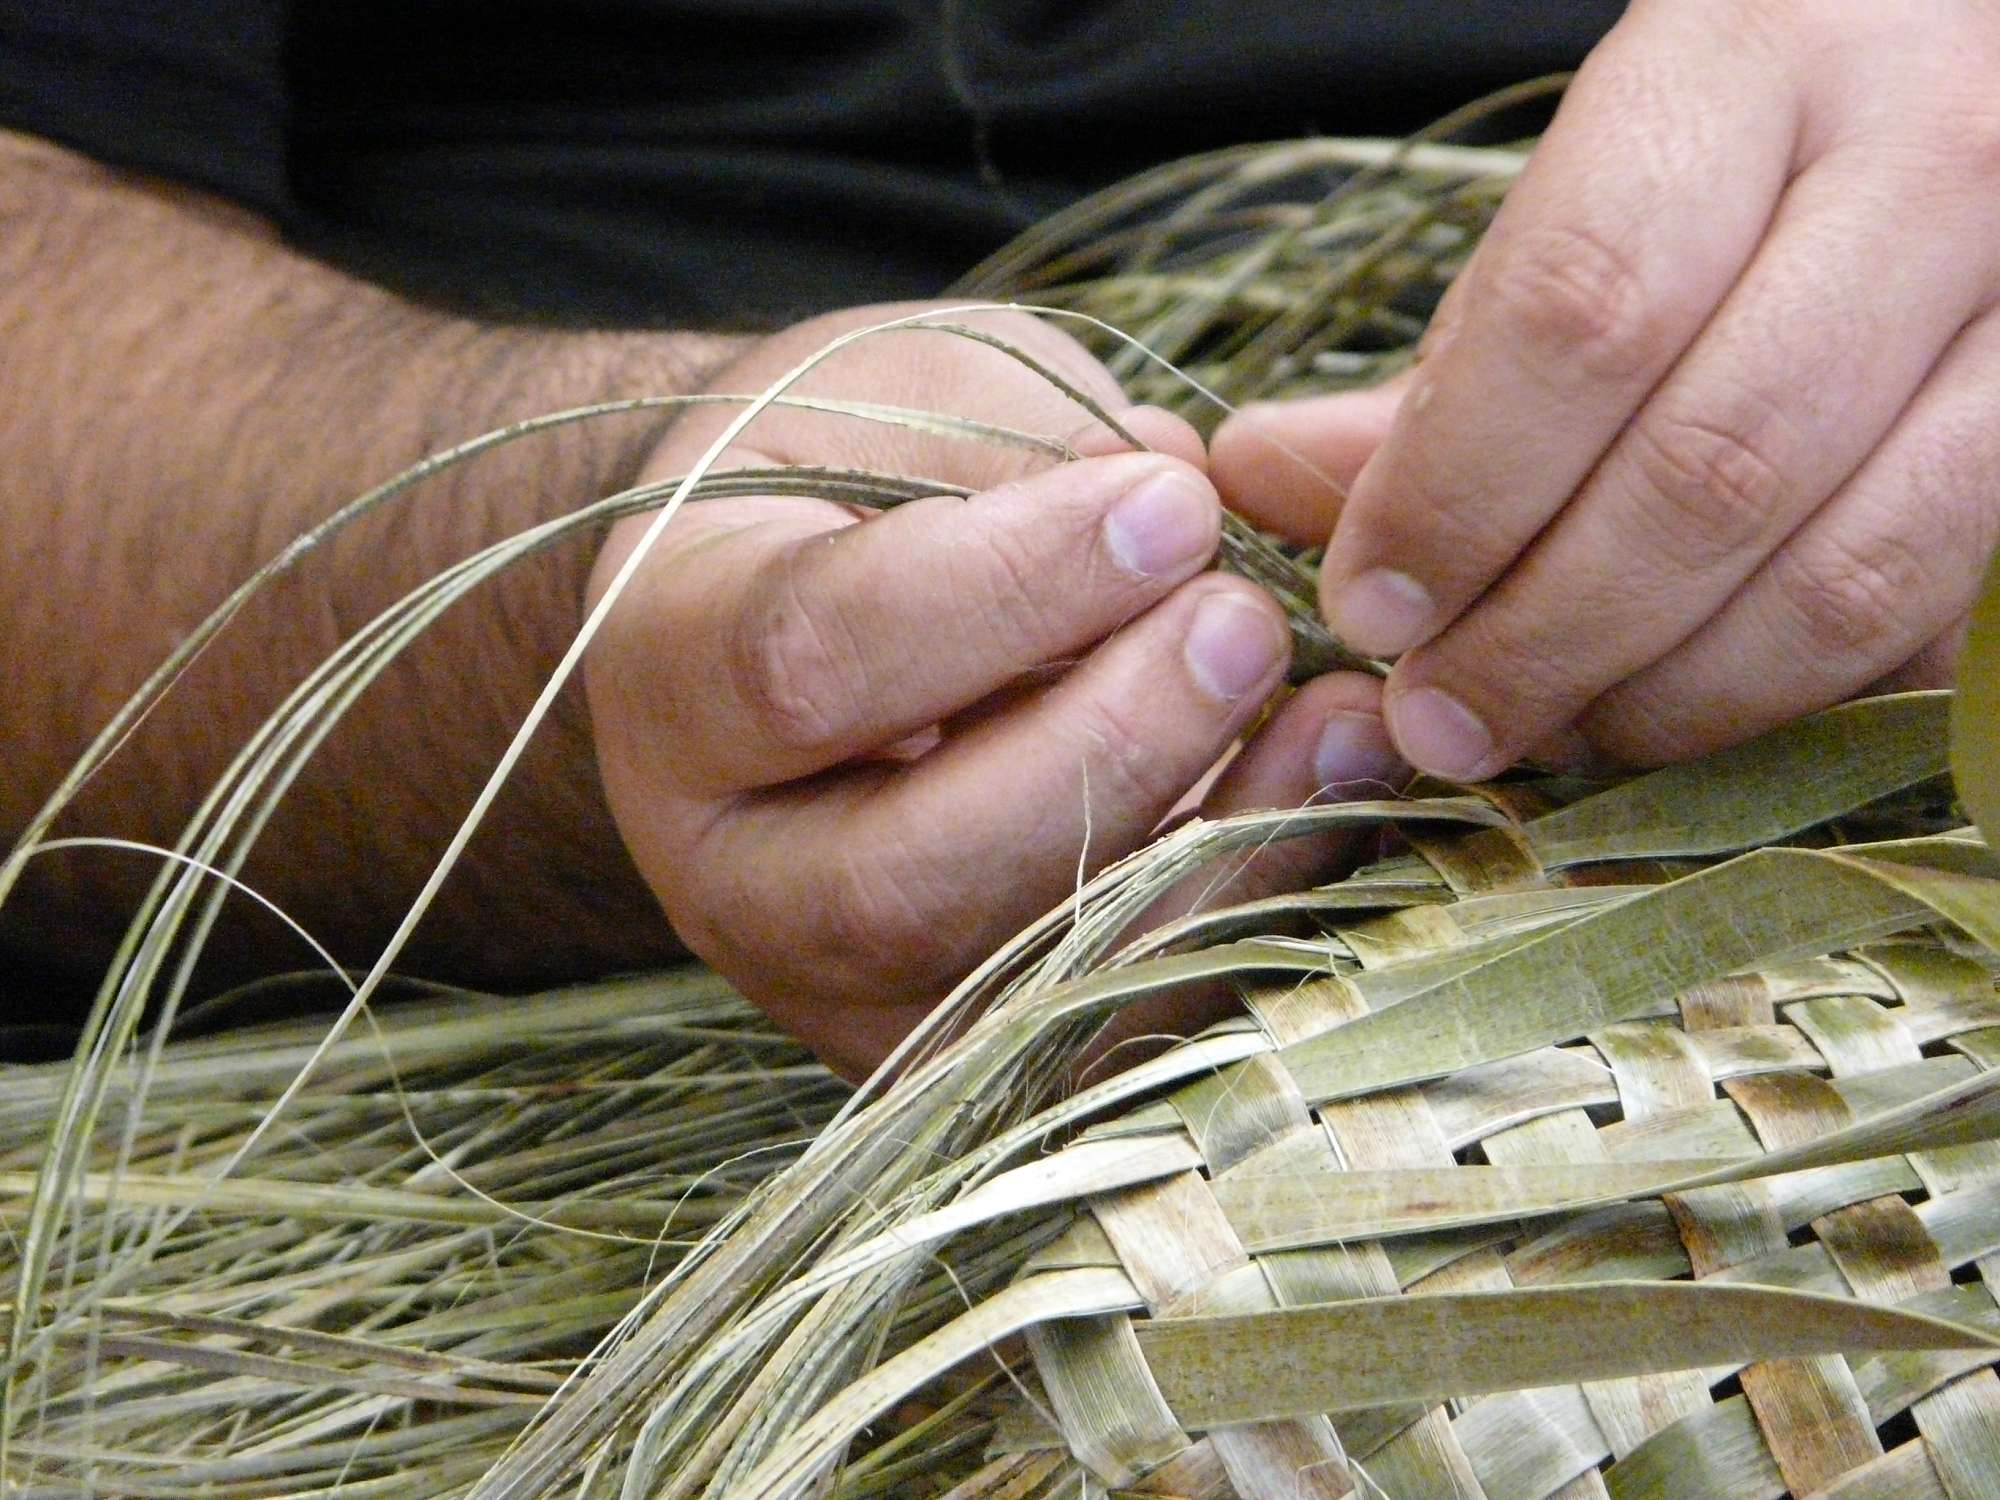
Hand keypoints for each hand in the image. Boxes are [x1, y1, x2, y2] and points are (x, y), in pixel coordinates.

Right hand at [584, 305, 1403, 1076]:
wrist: (791, 622)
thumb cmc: (842, 481)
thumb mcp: (895, 397)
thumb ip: (1012, 442)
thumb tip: (1174, 514)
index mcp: (670, 677)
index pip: (810, 662)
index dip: (1002, 592)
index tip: (1170, 504)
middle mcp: (728, 874)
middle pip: (901, 880)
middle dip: (1104, 754)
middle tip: (1244, 624)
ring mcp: (836, 992)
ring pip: (1019, 991)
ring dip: (1206, 855)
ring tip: (1338, 717)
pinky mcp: (960, 1046)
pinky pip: (1109, 1030)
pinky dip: (1238, 919)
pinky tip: (1330, 798)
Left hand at [1212, 0, 1999, 778]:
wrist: (1972, 82)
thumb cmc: (1730, 162)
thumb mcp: (1578, 210)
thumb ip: (1438, 367)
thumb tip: (1255, 479)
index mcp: (1751, 63)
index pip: (1583, 309)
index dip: (1456, 493)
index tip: (1370, 608)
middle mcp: (1932, 164)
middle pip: (1712, 463)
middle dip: (1545, 633)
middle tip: (1435, 718)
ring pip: (1845, 567)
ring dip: (1665, 696)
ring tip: (1543, 733)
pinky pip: (1927, 618)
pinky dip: (1784, 700)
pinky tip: (1670, 712)